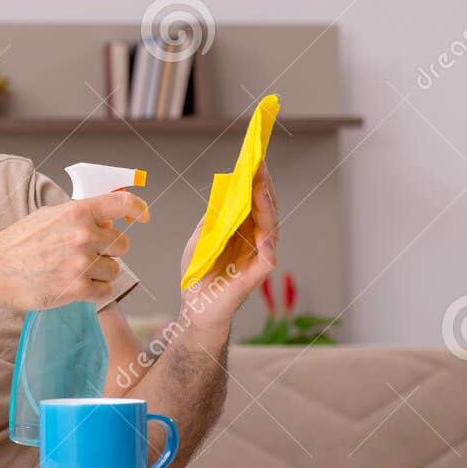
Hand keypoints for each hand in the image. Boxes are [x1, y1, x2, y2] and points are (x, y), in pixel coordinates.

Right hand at [0, 191, 148, 309]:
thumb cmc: (20, 242)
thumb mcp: (49, 216)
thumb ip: (80, 216)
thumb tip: (108, 223)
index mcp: (77, 211)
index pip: (122, 203)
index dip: (138, 208)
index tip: (142, 216)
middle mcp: (83, 235)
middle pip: (122, 244)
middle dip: (109, 251)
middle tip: (86, 255)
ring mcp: (81, 263)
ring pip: (115, 270)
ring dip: (101, 273)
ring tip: (76, 271)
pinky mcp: (78, 288)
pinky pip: (106, 291)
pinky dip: (95, 292)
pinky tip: (76, 286)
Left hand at [178, 161, 277, 333]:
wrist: (195, 306)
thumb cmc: (198, 273)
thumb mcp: (199, 239)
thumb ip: (212, 219)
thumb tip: (222, 194)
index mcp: (243, 230)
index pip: (255, 202)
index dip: (257, 181)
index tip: (255, 160)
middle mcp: (256, 241)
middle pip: (267, 210)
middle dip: (264, 187)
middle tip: (259, 167)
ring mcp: (258, 257)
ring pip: (271, 229)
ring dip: (266, 208)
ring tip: (260, 189)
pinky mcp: (257, 275)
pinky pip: (268, 257)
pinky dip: (267, 243)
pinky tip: (263, 232)